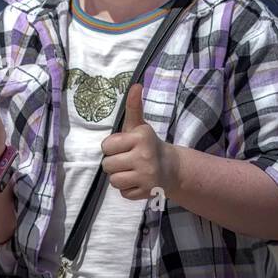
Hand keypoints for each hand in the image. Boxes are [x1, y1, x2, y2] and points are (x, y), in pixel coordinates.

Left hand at [101, 84, 174, 199]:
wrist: (172, 168)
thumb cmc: (147, 145)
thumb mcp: (139, 126)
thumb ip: (133, 107)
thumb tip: (136, 85)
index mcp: (140, 138)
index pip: (106, 147)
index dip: (112, 148)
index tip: (124, 147)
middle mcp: (145, 156)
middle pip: (107, 165)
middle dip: (114, 163)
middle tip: (128, 160)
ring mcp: (147, 175)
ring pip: (113, 181)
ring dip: (120, 177)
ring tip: (132, 171)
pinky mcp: (148, 192)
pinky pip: (123, 193)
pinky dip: (128, 189)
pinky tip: (138, 181)